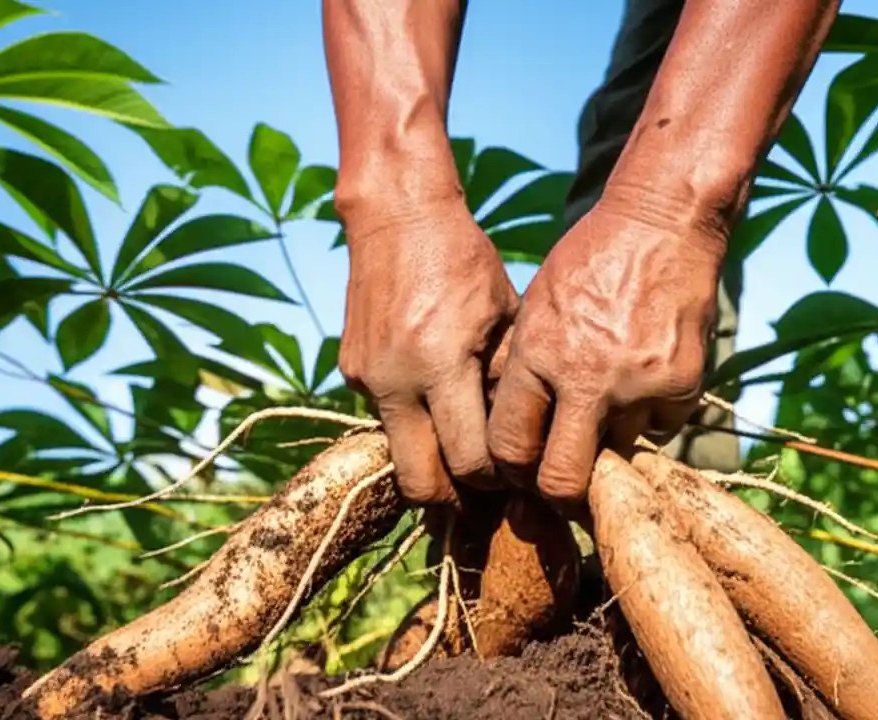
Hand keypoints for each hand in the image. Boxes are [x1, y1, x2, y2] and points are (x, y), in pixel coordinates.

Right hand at [340, 199, 517, 503]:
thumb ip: (510, 379)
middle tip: (482, 490)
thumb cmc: (464, 262)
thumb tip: (527, 438)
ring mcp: (365, 378)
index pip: (469, 460)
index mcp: (441, 364)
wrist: (395, 217)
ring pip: (399, 455)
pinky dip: (412, 420)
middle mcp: (395, 380)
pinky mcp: (350, 370)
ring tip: (464, 447)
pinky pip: (385, 417)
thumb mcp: (507, 315)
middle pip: (420, 484)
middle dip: (454, 496)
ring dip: (430, 459)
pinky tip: (436, 397)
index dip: (495, 478)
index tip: (514, 474)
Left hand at [487, 198, 724, 503]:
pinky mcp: (682, 386)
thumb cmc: (589, 261)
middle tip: (558, 485)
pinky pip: (659, 429)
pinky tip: (645, 373)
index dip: (511, 470)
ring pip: (616, 453)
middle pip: (562, 480)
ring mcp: (639, 385)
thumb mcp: (536, 308)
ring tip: (611, 394)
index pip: (510, 447)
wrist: (663, 223)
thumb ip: (525, 371)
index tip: (521, 470)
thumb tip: (513, 438)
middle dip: (556, 493)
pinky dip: (650, 414)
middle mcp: (588, 376)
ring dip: (609, 438)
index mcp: (538, 354)